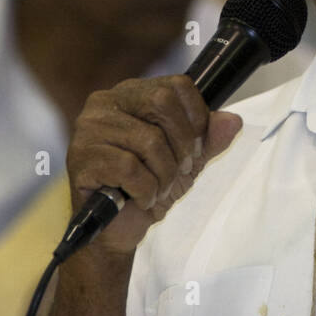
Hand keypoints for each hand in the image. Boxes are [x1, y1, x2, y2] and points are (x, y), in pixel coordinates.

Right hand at [65, 75, 243, 256]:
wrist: (117, 229)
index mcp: (131, 94)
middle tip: (181, 169)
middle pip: (162, 103)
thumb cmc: (147, 186)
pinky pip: (129, 168)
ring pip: (149, 140)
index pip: (177, 85)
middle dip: (182, 144)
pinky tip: (140, 198)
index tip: (195, 147)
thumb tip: (233, 121)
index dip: (197, 118)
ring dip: (165, 174)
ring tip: (158, 188)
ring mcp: (89, 129)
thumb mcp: (187, 160)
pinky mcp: (81, 158)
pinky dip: (145, 190)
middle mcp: (105, 103)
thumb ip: (209, 139)